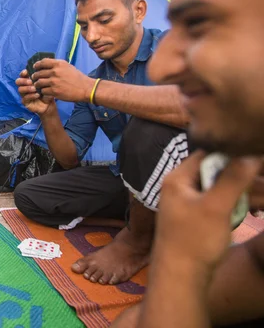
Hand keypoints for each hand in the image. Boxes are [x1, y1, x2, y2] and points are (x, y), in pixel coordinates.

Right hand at [16, 69, 55, 115]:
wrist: (49, 104)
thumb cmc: (47, 92)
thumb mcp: (46, 84)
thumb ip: (42, 79)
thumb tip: (40, 72)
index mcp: (28, 80)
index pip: (22, 75)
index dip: (23, 73)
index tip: (27, 72)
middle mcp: (24, 87)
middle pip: (18, 81)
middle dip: (23, 81)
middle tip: (30, 82)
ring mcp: (23, 94)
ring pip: (20, 89)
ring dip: (27, 88)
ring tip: (35, 89)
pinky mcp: (25, 102)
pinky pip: (25, 98)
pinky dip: (31, 96)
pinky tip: (37, 95)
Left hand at [32, 58, 94, 102]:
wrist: (84, 88)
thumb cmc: (76, 77)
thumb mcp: (67, 66)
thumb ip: (56, 64)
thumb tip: (45, 63)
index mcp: (58, 64)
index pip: (42, 62)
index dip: (36, 65)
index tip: (35, 67)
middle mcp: (55, 72)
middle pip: (38, 73)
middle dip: (35, 76)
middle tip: (34, 78)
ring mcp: (54, 82)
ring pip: (39, 82)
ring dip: (37, 84)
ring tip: (38, 85)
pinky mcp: (54, 91)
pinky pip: (43, 91)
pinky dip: (42, 91)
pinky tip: (44, 91)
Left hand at [155, 151, 261, 269]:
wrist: (181, 278)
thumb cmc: (194, 241)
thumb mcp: (216, 206)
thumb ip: (232, 179)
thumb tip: (248, 154)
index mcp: (177, 178)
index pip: (207, 154)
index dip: (231, 155)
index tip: (254, 160)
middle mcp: (178, 187)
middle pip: (213, 171)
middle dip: (236, 178)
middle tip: (254, 188)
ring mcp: (185, 203)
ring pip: (218, 189)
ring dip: (235, 195)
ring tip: (247, 206)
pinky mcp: (194, 218)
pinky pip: (216, 204)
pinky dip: (229, 208)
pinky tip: (239, 216)